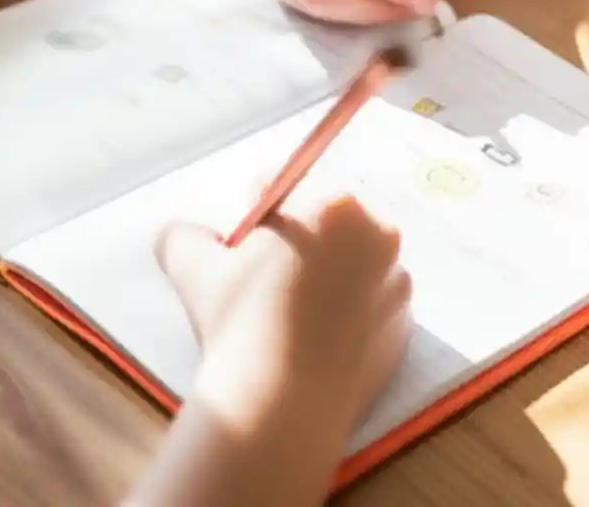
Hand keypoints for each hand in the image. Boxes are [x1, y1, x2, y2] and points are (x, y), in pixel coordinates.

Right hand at [156, 195, 410, 428]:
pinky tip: (313, 336)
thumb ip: (182, 234)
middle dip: (297, 240)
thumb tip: (183, 232)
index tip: (243, 240)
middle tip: (263, 278)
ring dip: (325, 274)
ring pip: (352, 262)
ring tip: (287, 313)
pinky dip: (346, 311)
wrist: (282, 405)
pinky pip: (370, 304)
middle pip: (327, 220)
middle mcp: (379, 234)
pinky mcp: (405, 325)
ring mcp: (398, 282)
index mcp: (333, 204)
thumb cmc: (239, 323)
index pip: (286, 183)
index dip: (256, 209)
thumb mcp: (190, 265)